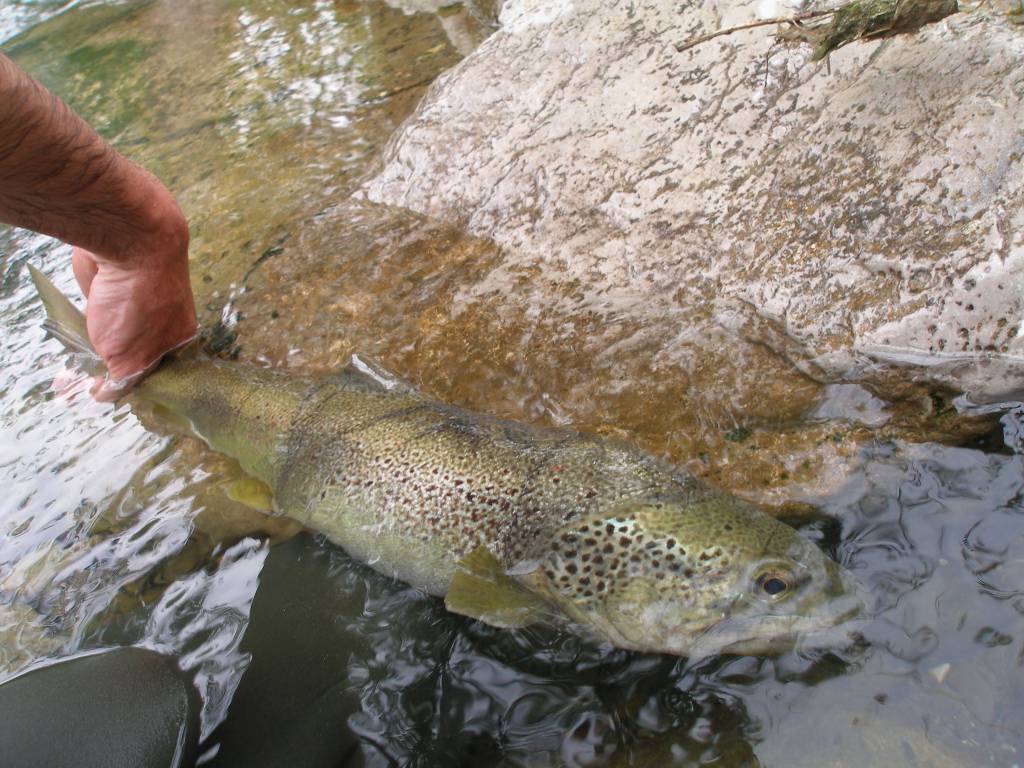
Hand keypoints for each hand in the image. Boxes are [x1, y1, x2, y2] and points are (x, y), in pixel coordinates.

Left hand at [72, 225, 195, 400]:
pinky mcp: (110, 289)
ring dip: (89, 357)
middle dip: (106, 375)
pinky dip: (79, 333)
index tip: (104, 399)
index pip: (156, 373)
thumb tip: (106, 397)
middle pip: (132, 356)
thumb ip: (122, 382)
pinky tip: (66, 346)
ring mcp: (135, 305)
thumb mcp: (130, 358)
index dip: (131, 387)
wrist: (131, 242)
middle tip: (80, 390)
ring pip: (110, 339)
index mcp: (178, 340)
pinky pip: (93, 318)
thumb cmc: (143, 301)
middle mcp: (160, 323)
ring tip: (68, 378)